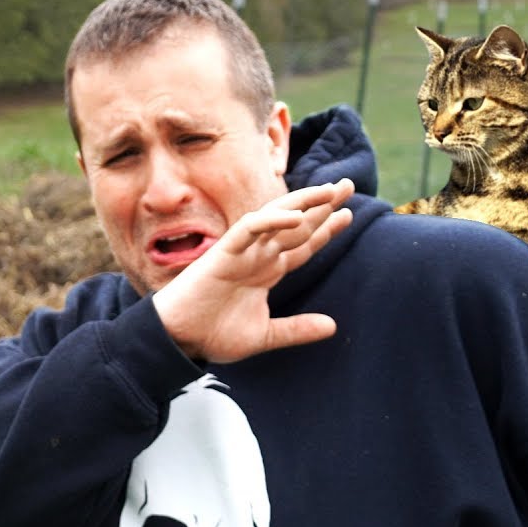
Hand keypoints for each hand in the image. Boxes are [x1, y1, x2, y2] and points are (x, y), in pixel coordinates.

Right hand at [152, 179, 353, 363]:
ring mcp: (242, 251)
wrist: (179, 341)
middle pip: (296, 225)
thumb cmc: (212, 335)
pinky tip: (296, 216)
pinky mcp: (224, 252)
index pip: (301, 245)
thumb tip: (333, 326)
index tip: (347, 216)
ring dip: (304, 202)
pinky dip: (271, 219)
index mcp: (266, 272)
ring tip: (331, 190)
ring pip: (276, 217)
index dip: (325, 230)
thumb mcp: (265, 335)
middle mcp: (257, 256)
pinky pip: (250, 228)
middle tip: (348, 185)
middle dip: (322, 205)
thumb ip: (296, 329)